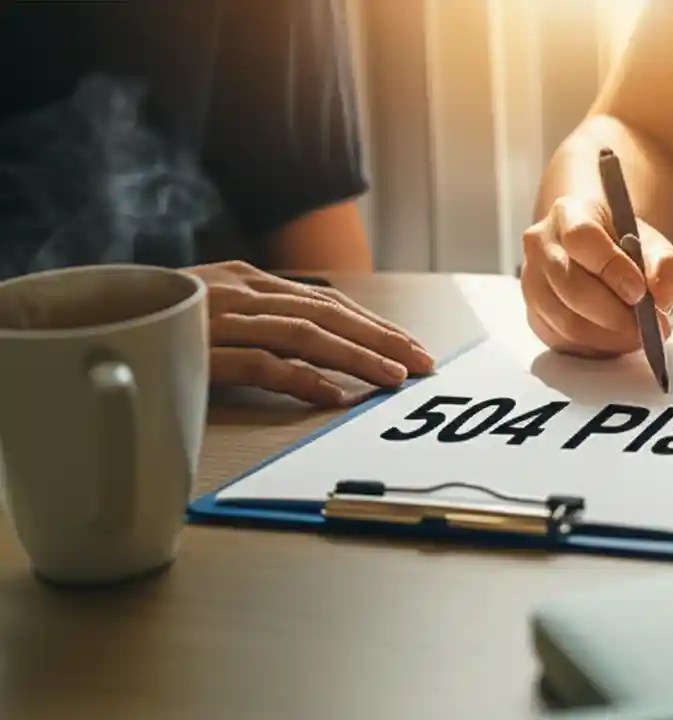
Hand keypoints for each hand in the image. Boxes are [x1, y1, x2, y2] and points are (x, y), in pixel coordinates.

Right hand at [184, 261, 433, 405]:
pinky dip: (301, 379)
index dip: (376, 326)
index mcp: (248, 280)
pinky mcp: (198, 350)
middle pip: (329, 314)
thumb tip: (323, 354)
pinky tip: (335, 396)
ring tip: (394, 379)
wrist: (86, 317)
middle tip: (423, 364)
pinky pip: (260, 364)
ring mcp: (219, 319)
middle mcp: (240, 291)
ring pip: (305, 334)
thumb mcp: (216, 311)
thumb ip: (262, 322)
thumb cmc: (159, 322)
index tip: (414, 348)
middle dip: (383, 340)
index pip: (328, 302)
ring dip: (357, 358)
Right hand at [521, 196, 672, 356]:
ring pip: (565, 321)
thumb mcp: (655, 245)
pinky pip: (561, 340)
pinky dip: (594, 348)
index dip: (611, 268)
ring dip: (607, 337)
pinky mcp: (534, 314)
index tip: (640, 292)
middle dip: (613, 315)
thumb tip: (659, 297)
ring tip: (637, 337)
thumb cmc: (627, 246)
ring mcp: (532, 281)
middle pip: (569, 286)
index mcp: (569, 214)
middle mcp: (541, 245)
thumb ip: (666, 266)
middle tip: (647, 329)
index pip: (581, 239)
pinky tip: (616, 341)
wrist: (600, 254)